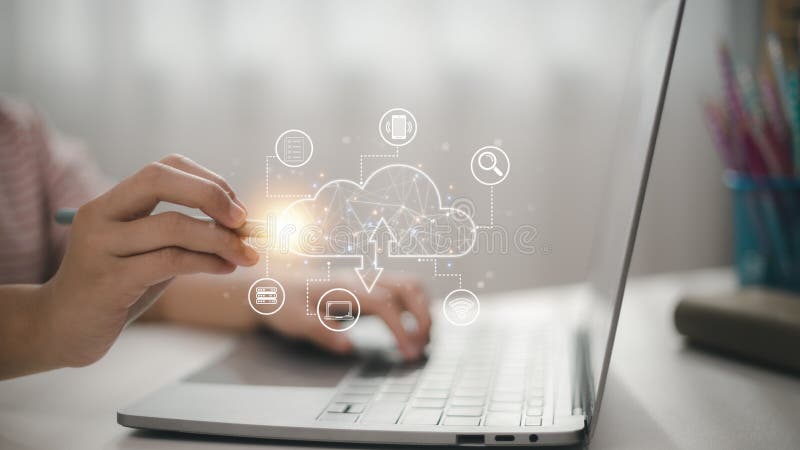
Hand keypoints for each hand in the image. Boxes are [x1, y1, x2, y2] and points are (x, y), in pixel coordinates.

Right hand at [40, 155, 258, 367]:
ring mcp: (99, 247)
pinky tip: (225, 268)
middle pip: (159, 179)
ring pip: (172, 226)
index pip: (164, 168)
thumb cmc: (116, 288)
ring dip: (220, 239)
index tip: (237, 208)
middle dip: (210, 194)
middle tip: (243, 220)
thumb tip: (242, 225)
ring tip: (246, 254)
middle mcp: (99, 216)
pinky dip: (207, 262)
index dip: (207, 181)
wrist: (64, 330)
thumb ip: (185, 236)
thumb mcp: (149, 252)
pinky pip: (169, 261)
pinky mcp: (108, 281)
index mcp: (110, 202)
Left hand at [259, 273, 431, 360]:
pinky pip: (403, 288)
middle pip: (408, 287)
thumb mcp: (294, 321)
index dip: (401, 327)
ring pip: (410, 284)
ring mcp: (367, 279)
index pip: (385, 302)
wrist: (274, 283)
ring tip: (421, 339)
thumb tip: (347, 346)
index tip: (408, 352)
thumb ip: (321, 332)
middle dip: (423, 316)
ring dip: (423, 310)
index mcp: (344, 288)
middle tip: (421, 347)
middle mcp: (361, 278)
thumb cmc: (283, 302)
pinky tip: (411, 327)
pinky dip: (416, 306)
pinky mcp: (370, 285)